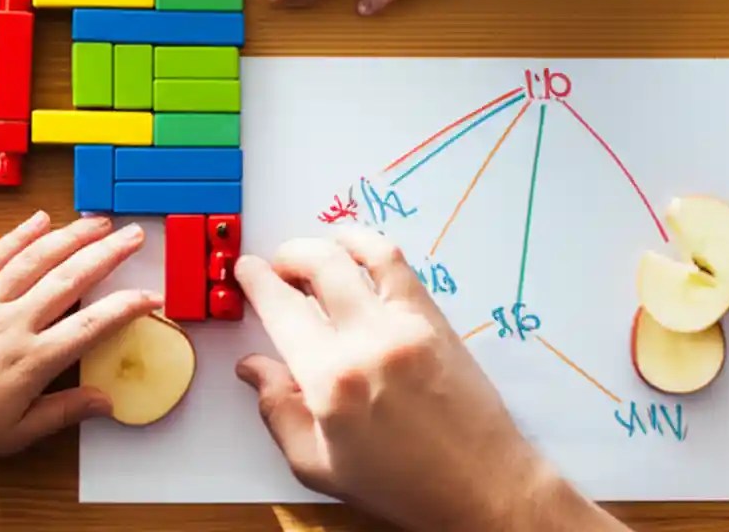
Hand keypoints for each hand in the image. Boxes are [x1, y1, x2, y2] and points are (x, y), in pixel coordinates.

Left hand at [0, 212, 159, 465]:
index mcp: (32, 362)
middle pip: (70, 280)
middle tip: (135, 236)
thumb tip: (106, 402)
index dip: (127, 308)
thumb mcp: (17, 434)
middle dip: (108, 254)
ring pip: (35, 260)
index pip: (93, 327)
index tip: (152, 297)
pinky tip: (40, 220)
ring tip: (98, 221)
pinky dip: (18, 236)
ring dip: (70, 236)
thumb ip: (64, 413)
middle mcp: (12, 325)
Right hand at [235, 228, 621, 530]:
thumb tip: (253, 368)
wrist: (481, 485)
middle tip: (277, 266)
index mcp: (330, 380)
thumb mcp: (317, 465)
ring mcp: (405, 325)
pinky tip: (356, 252)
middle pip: (317, 265)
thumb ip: (277, 411)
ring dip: (327, 243)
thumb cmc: (402, 484)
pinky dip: (370, 246)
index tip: (247, 271)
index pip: (281, 308)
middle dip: (287, 255)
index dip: (256, 281)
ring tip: (314, 253)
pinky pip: (397, 264)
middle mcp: (367, 341)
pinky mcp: (434, 320)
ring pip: (358, 254)